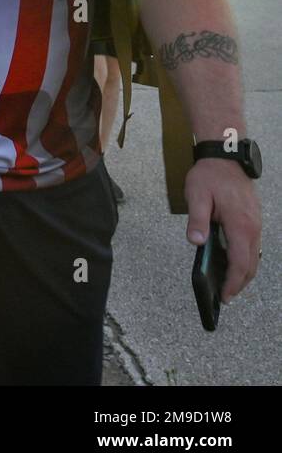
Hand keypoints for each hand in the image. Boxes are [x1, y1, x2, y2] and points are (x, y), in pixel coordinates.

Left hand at [185, 158, 261, 301]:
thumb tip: (196, 242)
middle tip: (226, 296)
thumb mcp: (197, 196)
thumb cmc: (210, 175)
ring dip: (243, 272)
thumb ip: (197, 220)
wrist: (226, 156)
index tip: (225, 296)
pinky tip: (232, 261)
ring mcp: (256, 223)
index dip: (233, 282)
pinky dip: (245, 259)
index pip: (240, 262)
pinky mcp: (253, 219)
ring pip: (254, 256)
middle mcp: (253, 227)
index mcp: (240, 225)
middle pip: (250, 264)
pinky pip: (252, 245)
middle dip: (239, 283)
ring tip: (229, 283)